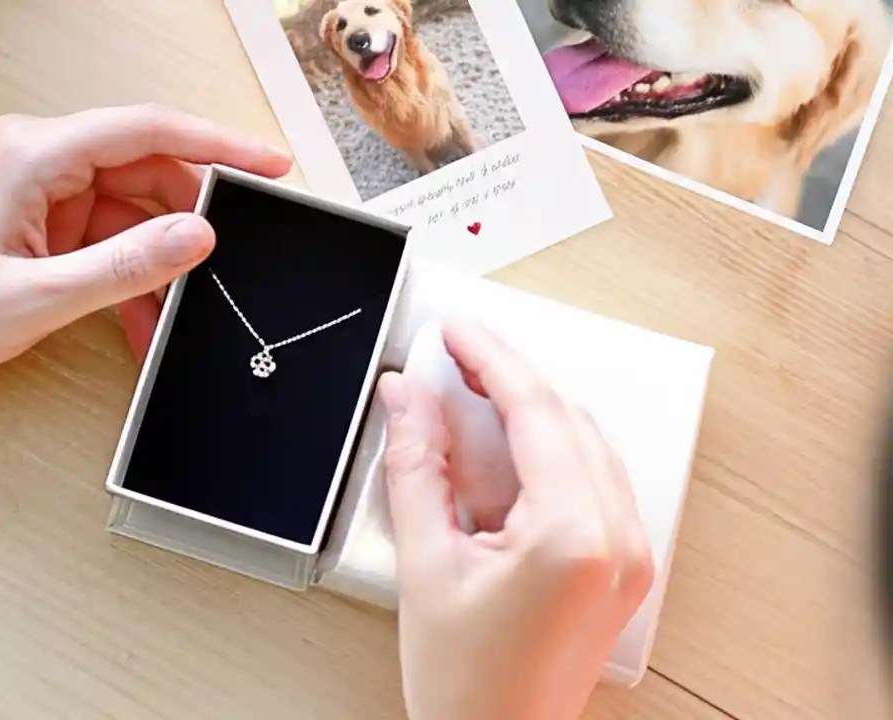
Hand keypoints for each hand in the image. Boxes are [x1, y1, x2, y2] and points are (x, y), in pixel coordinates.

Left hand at [0, 105, 291, 416]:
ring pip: (130, 207)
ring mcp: (37, 188)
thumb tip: (197, 237)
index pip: (148, 129)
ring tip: (174, 312)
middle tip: (225, 266)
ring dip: (156, 258)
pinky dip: (127, 272)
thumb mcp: (36, 299)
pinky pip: (104, 235)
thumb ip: (125, 266)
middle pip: (146, 169)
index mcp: (32, 155)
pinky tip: (139, 316)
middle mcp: (37, 157)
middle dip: (188, 219)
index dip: (219, 144)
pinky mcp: (36, 218)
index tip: (269, 165)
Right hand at [377, 320, 653, 719]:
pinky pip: (593, 477)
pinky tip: (503, 445)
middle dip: (509, 378)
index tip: (456, 330)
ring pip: (585, 442)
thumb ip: (416, 468)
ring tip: (469, 395)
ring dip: (531, 410)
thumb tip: (407, 398)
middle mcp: (618, 539)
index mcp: (574, 535)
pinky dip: (549, 448)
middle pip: (567, 419)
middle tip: (453, 356)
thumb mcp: (424, 565)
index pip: (536, 412)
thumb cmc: (467, 683)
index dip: (491, 358)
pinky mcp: (623, 565)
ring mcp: (629, 554)